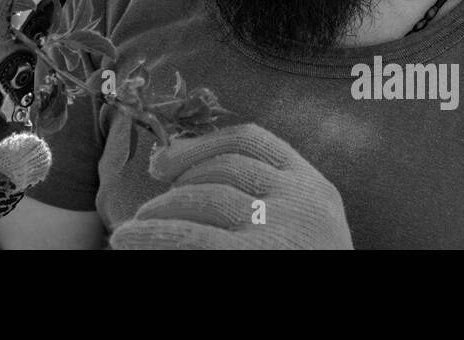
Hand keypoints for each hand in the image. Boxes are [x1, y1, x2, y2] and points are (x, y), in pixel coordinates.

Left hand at [109, 122, 351, 249]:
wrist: (337, 322)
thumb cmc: (301, 263)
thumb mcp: (300, 229)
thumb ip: (266, 199)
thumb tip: (178, 165)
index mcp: (317, 189)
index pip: (253, 141)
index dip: (201, 143)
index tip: (166, 158)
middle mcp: (303, 202)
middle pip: (226, 165)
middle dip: (179, 175)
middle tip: (149, 202)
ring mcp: (283, 230)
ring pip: (207, 195)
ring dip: (162, 207)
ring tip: (137, 226)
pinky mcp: (258, 257)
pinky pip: (192, 237)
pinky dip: (152, 235)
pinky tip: (126, 238)